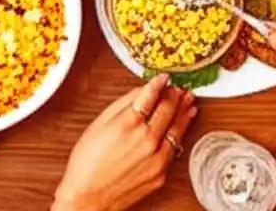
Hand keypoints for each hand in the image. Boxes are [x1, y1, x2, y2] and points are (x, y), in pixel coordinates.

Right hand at [53, 75, 197, 210]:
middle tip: (178, 87)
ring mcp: (157, 157)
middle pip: (168, 109)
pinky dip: (181, 132)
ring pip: (177, 128)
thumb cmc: (86, 163)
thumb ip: (121, 105)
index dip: (159, 84)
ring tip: (189, 100)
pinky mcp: (161, 172)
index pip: (151, 96)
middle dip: (174, 95)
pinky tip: (184, 123)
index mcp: (128, 123)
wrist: (89, 198)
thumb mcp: (98, 125)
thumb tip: (140, 91)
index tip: (164, 78)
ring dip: (184, 111)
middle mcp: (146, 139)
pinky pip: (175, 147)